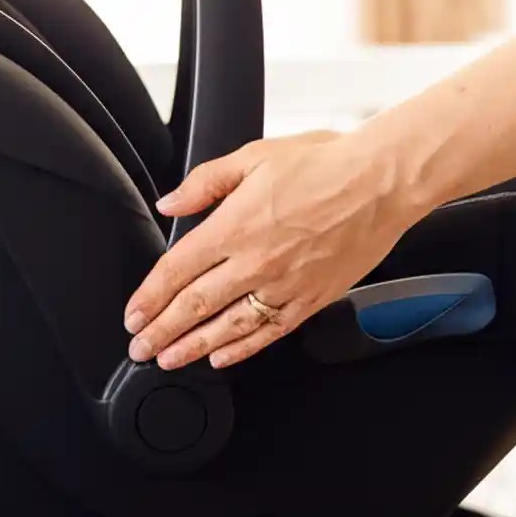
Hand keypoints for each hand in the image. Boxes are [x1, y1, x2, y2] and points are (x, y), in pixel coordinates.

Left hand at [123, 130, 420, 369]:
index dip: (149, 298)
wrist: (382, 183)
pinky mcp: (311, 299)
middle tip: (140, 348)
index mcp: (235, 226)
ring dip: (192, 347)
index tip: (133, 315)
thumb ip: (205, 183)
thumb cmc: (326, 164)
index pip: (176, 271)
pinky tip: (221, 357)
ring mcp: (284, 285)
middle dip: (161, 332)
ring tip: (169, 360)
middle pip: (194, 306)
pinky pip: (268, 331)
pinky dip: (241, 348)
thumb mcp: (254, 157)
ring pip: (227, 327)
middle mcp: (255, 262)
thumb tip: (170, 203)